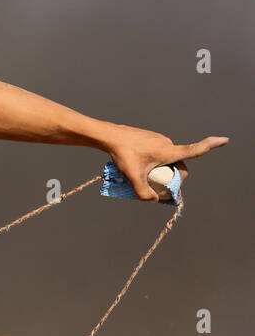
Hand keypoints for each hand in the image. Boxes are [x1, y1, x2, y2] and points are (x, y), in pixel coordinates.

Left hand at [104, 126, 228, 200]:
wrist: (109, 136)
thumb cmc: (123, 155)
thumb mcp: (132, 177)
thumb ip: (143, 193)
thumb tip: (154, 199)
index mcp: (169, 151)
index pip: (195, 149)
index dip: (211, 145)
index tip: (225, 139)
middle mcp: (167, 144)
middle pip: (178, 164)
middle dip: (172, 176)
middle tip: (157, 186)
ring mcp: (159, 139)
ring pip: (167, 158)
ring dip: (162, 168)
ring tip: (144, 174)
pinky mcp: (151, 137)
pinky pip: (158, 152)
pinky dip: (154, 160)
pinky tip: (139, 164)